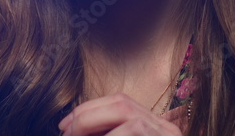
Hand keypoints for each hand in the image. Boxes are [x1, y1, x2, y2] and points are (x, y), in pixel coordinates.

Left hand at [58, 93, 183, 135]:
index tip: (65, 125)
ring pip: (127, 113)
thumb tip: (74, 129)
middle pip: (122, 102)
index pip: (121, 104)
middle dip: (87, 114)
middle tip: (65, 131)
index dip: (89, 110)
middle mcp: (167, 128)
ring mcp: (169, 135)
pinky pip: (132, 130)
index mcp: (157, 128)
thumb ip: (112, 133)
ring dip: (93, 122)